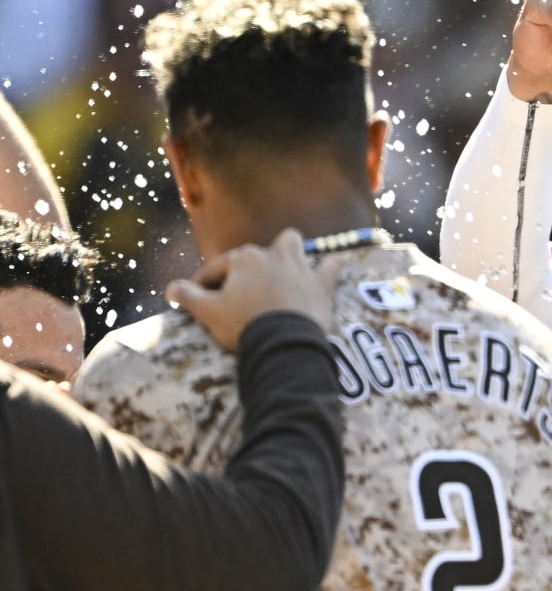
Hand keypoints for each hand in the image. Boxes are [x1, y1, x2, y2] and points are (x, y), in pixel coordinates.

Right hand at [167, 229, 342, 351]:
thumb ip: (187, 296)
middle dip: (246, 266)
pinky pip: (331, 268)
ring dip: (287, 252)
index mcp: (243, 259)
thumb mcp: (207, 311)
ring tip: (283, 262)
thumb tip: (171, 288)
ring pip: (292, 246)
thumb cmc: (243, 326)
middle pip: (255, 254)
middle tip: (240, 289)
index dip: (203, 284)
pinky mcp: (321, 285)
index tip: (196, 299)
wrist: (284, 344)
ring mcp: (299, 268)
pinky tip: (341, 259)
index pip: (217, 268)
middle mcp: (272, 256)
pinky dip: (334, 264)